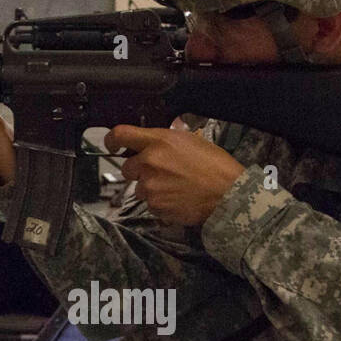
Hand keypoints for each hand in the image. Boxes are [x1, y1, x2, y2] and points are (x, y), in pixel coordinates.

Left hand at [104, 124, 244, 225]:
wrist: (228, 195)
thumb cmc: (216, 167)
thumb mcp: (192, 141)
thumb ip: (168, 140)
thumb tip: (157, 140)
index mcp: (159, 141)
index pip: (121, 134)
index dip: (112, 140)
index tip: (112, 144)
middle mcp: (150, 162)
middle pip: (127, 167)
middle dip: (140, 171)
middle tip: (161, 173)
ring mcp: (150, 186)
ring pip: (139, 188)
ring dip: (152, 188)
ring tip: (175, 187)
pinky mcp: (155, 206)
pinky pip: (150, 204)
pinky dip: (160, 203)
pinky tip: (178, 198)